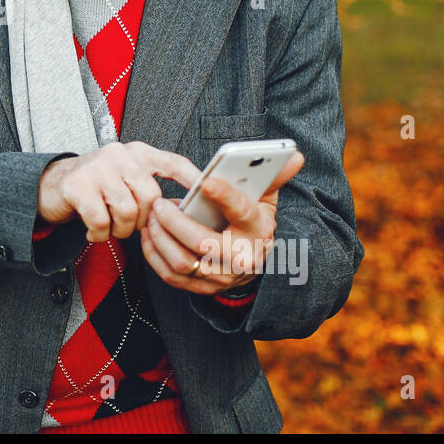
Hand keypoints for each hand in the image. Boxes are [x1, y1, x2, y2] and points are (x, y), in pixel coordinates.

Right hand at [37, 141, 191, 243]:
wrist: (51, 185)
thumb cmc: (97, 188)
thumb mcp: (126, 178)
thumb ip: (150, 187)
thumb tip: (184, 212)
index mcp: (137, 152)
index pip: (173, 162)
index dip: (192, 180)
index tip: (206, 194)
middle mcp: (118, 154)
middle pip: (151, 196)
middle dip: (144, 221)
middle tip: (131, 227)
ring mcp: (96, 168)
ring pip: (127, 210)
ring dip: (121, 230)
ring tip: (111, 229)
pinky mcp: (76, 185)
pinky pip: (100, 220)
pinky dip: (100, 234)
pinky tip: (94, 233)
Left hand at [140, 150, 303, 294]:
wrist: (252, 262)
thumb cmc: (252, 222)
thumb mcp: (265, 199)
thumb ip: (271, 176)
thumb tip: (293, 155)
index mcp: (257, 229)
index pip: (242, 212)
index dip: (225, 196)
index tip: (207, 181)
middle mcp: (241, 258)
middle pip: (202, 242)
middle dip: (176, 222)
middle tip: (159, 203)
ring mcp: (221, 277)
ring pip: (184, 262)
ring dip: (161, 238)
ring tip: (152, 217)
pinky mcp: (202, 288)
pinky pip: (171, 276)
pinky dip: (155, 255)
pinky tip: (149, 235)